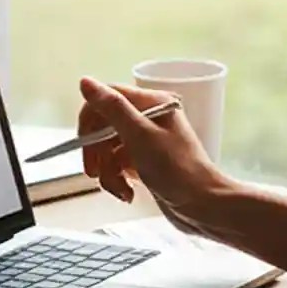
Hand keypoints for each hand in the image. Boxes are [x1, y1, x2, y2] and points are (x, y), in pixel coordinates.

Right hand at [76, 76, 236, 233]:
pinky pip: (118, 167)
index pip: (106, 99)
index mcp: (151, 103)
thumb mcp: (140, 135)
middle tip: (94, 172)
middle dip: (97, 152)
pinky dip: (118, 181)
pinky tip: (128, 193)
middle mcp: (148, 119)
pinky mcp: (145, 163)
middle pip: (104, 127)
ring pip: (108, 150)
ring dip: (108, 172)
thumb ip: (112, 107)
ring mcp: (147, 142)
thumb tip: (85, 81)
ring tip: (120, 189)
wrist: (202, 206)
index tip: (84, 142)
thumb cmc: (177, 170)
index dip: (90, 120)